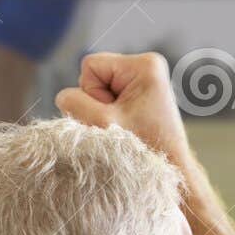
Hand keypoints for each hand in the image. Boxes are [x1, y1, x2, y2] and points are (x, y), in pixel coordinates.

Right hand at [54, 52, 191, 164]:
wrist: (169, 170)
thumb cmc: (142, 148)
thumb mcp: (102, 124)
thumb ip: (75, 104)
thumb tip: (64, 97)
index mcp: (144, 65)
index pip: (90, 66)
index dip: (91, 93)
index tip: (114, 114)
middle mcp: (148, 65)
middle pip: (94, 75)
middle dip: (98, 102)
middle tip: (120, 124)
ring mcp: (146, 78)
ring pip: (100, 88)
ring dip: (104, 110)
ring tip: (125, 127)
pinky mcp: (142, 92)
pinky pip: (110, 96)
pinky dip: (111, 114)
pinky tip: (127, 126)